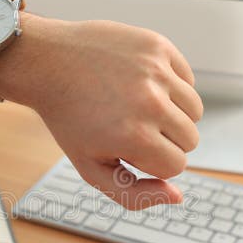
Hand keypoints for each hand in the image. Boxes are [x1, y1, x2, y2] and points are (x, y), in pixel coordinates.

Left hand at [0, 15, 201, 209]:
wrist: (47, 63)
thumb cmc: (69, 120)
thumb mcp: (91, 168)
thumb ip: (135, 195)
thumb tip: (178, 196)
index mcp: (135, 137)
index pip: (176, 165)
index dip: (151, 162)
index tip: (127, 148)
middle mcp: (150, 102)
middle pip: (190, 139)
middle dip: (164, 140)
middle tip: (131, 126)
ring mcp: (156, 71)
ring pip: (195, 110)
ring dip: (173, 114)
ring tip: (139, 107)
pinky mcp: (158, 46)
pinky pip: (188, 80)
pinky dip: (172, 87)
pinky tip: (142, 85)